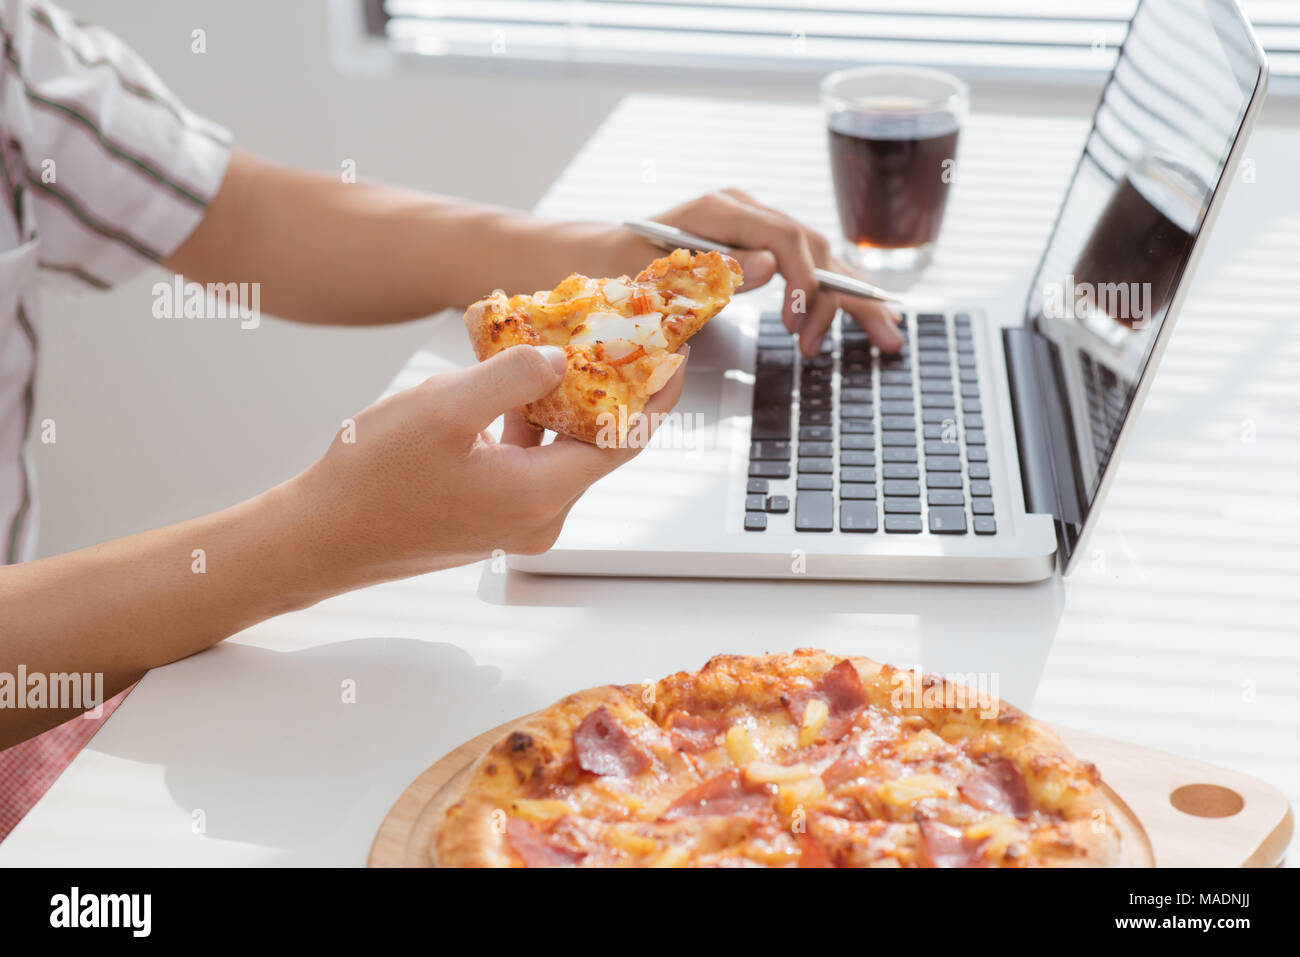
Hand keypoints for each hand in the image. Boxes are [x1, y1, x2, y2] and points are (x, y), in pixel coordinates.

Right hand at [294, 344, 685, 584]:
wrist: (319, 537)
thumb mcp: (443, 408)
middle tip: (606, 338)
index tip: (672, 354)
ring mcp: (516, 523)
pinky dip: (528, 426)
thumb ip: (511, 376)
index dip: (654, 394)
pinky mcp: (492, 519)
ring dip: (559, 404)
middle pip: (597, 444)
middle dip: (605, 389)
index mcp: (542, 494)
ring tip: (547, 353)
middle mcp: (540, 517)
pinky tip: (503, 392)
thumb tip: (561, 358)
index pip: (626, 440)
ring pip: (560, 451)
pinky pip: (530, 464)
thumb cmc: (372, 480)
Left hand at [622, 189, 903, 357]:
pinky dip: (834, 291)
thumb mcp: (652, 279)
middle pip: (814, 245)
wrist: (601, 258)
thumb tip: (769, 265)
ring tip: (882, 335)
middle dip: (850, 293)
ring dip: (851, 296)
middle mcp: (744, 211)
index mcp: (718, 210)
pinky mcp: (756, 244)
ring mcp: (752, 225)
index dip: (804, 281)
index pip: (785, 236)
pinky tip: (861, 313)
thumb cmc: (616, 270)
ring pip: (819, 254)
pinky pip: (805, 264)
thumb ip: (707, 273)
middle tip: (882, 335)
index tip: (800, 326)